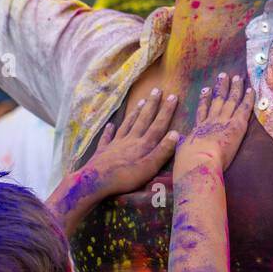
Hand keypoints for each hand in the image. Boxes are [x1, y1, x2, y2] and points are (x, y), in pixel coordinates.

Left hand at [48, 88, 179, 234]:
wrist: (96, 181)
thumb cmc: (125, 177)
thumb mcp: (149, 167)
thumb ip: (162, 151)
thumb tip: (175, 133)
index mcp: (143, 145)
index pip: (158, 125)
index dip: (166, 111)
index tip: (173, 96)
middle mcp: (130, 140)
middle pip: (143, 120)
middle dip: (151, 105)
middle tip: (156, 90)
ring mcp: (116, 144)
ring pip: (127, 125)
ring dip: (134, 113)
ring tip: (140, 102)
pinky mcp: (103, 150)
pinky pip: (107, 137)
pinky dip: (109, 130)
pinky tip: (110, 124)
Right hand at [182, 73, 254, 169]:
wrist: (198, 161)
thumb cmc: (188, 162)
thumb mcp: (182, 152)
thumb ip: (183, 147)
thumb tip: (178, 144)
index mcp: (198, 129)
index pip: (202, 112)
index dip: (204, 100)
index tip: (205, 90)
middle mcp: (211, 122)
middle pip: (217, 101)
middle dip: (220, 88)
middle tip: (223, 76)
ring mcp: (223, 121)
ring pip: (230, 100)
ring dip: (234, 88)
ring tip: (236, 77)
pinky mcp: (236, 125)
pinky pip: (244, 109)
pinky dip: (248, 99)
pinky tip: (251, 90)